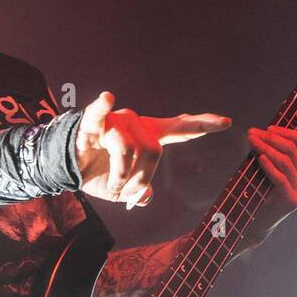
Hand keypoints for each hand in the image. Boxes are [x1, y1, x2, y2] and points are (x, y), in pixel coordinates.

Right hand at [74, 91, 230, 208]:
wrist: (69, 169)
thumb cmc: (98, 172)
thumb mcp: (122, 188)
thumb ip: (138, 191)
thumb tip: (144, 198)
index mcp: (149, 135)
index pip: (180, 128)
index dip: (203, 125)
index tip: (227, 122)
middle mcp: (136, 124)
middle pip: (153, 151)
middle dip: (142, 178)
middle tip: (128, 192)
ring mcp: (116, 122)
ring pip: (129, 150)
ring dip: (120, 176)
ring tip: (112, 185)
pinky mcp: (93, 123)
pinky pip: (99, 114)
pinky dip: (102, 107)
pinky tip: (108, 99)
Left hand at [243, 125, 296, 243]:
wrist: (257, 223)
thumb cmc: (258, 193)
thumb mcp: (266, 169)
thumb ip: (268, 154)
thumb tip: (258, 133)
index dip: (285, 131)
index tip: (267, 128)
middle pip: (292, 149)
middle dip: (271, 138)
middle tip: (252, 133)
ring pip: (286, 161)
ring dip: (266, 148)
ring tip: (252, 141)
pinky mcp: (291, 200)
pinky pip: (281, 178)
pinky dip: (270, 166)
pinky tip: (260, 158)